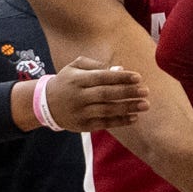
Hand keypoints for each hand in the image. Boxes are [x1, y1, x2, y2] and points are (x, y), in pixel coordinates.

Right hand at [30, 57, 147, 131]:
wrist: (46, 103)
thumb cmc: (67, 81)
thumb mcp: (75, 67)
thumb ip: (97, 66)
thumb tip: (120, 69)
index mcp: (77, 79)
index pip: (102, 77)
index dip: (121, 77)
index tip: (138, 77)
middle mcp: (78, 96)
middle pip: (106, 94)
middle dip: (128, 92)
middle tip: (146, 91)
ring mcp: (80, 112)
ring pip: (107, 110)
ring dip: (127, 108)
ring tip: (145, 105)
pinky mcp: (83, 125)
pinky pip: (104, 123)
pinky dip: (120, 121)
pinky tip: (134, 117)